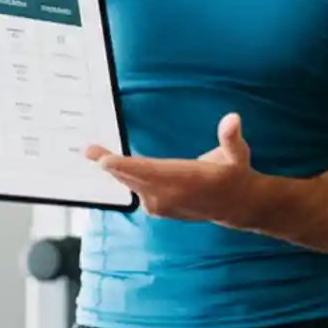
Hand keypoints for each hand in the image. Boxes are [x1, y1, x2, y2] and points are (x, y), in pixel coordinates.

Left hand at [85, 113, 257, 225]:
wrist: (235, 205)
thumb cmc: (234, 173)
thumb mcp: (238, 154)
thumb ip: (231, 138)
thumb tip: (233, 118)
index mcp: (187, 180)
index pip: (151, 172)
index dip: (127, 167)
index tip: (105, 161)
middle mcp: (170, 195)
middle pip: (134, 178)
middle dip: (110, 164)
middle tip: (89, 149)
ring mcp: (162, 204)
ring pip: (131, 184)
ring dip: (113, 169)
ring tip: (93, 151)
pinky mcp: (157, 208)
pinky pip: (134, 189)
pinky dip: (123, 177)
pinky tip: (112, 165)